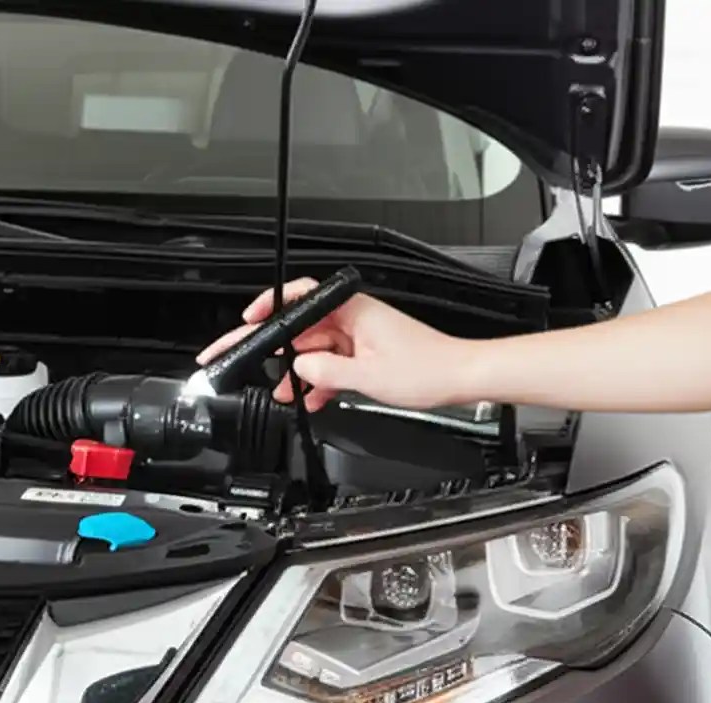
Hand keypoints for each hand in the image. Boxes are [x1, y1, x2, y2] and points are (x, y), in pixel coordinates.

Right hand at [197, 278, 475, 410]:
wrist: (462, 377)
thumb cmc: (429, 368)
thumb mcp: (369, 376)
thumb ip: (326, 372)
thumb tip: (297, 368)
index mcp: (352, 310)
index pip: (300, 297)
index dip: (269, 306)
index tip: (248, 321)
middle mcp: (353, 317)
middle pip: (302, 327)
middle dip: (278, 351)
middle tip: (251, 363)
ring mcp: (359, 335)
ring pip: (315, 349)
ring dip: (299, 373)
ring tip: (283, 392)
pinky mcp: (365, 352)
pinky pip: (332, 362)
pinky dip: (320, 380)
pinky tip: (311, 398)